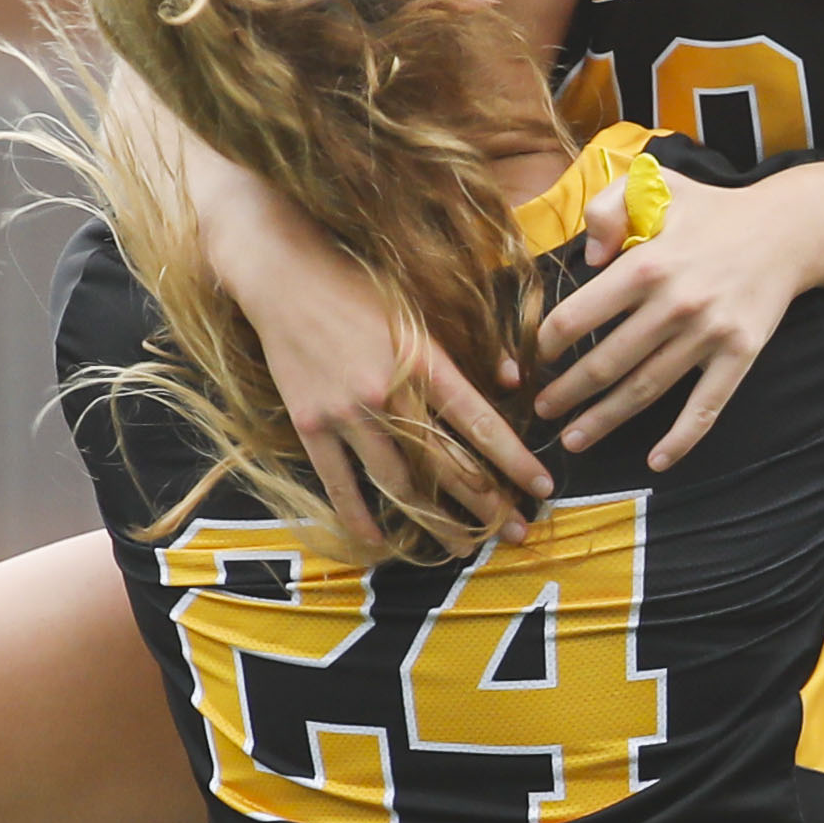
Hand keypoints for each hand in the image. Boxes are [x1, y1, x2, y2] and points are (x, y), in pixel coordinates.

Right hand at [209, 175, 551, 552]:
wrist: (280, 274)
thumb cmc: (354, 284)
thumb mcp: (417, 305)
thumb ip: (462, 348)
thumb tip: (509, 379)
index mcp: (422, 360)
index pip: (480, 421)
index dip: (514, 459)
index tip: (543, 487)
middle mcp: (388, 393)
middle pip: (447, 462)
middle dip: (486, 503)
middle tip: (515, 533)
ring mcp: (346, 414)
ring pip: (400, 482)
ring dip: (435, 520)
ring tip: (462, 548)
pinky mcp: (310, 425)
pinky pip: (338, 483)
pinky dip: (359, 516)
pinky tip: (378, 544)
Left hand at [531, 167, 810, 466]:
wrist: (788, 229)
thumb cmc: (712, 210)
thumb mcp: (656, 185)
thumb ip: (608, 208)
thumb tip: (587, 258)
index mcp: (647, 263)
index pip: (580, 315)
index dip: (548, 342)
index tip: (536, 357)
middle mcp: (675, 303)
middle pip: (606, 363)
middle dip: (567, 392)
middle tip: (542, 409)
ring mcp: (708, 334)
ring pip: (645, 389)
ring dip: (605, 421)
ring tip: (574, 439)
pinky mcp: (739, 355)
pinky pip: (705, 407)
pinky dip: (681, 440)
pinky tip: (657, 462)